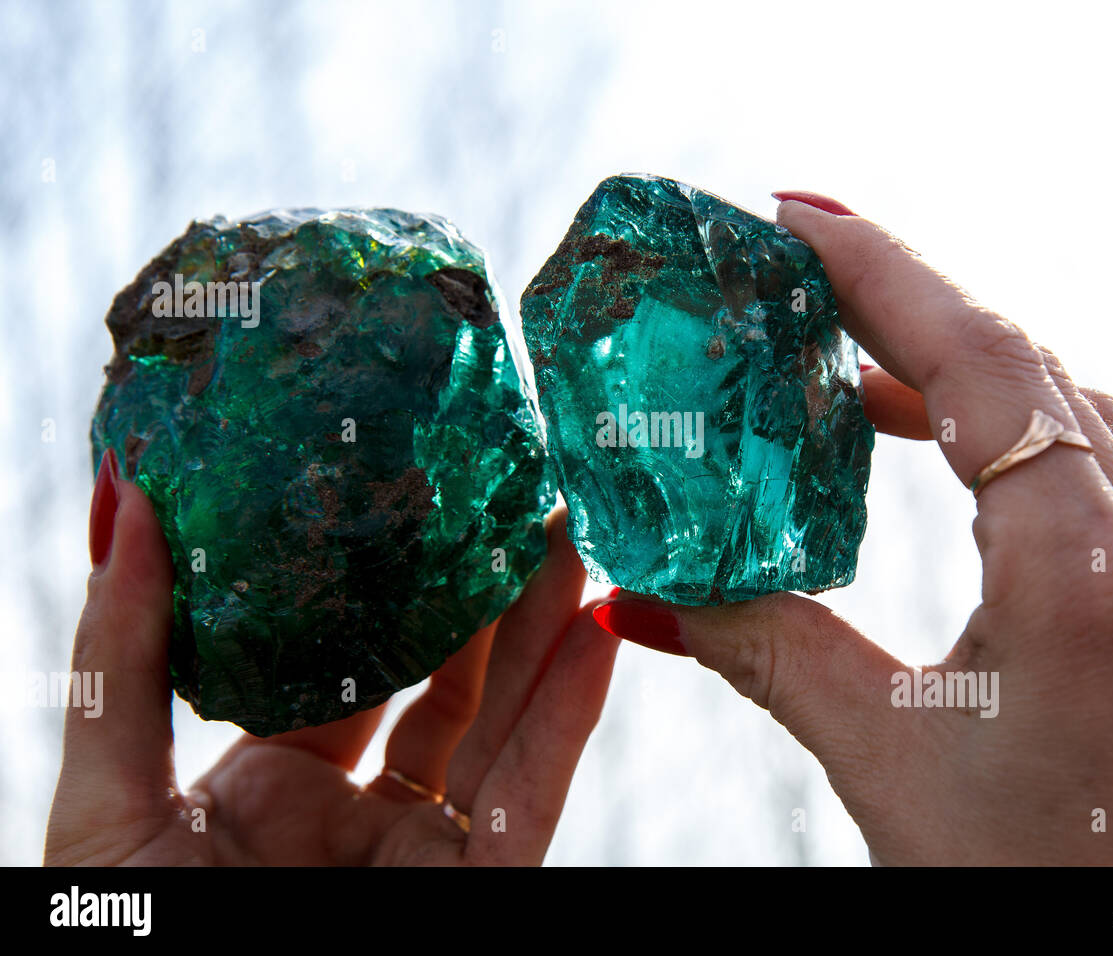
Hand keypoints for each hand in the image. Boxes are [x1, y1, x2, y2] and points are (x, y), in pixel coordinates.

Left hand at [45, 463, 616, 865]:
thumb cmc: (138, 948)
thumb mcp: (105, 800)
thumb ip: (122, 660)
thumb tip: (129, 506)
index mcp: (267, 788)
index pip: (337, 664)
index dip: (374, 585)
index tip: (400, 499)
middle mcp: (355, 814)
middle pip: (438, 682)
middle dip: (478, 594)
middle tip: (506, 498)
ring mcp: (423, 852)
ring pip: (501, 724)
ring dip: (541, 629)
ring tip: (563, 533)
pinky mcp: (481, 889)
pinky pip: (533, 793)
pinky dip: (570, 714)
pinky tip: (594, 630)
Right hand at [594, 192, 1112, 864]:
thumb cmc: (1025, 887)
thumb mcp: (881, 758)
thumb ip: (763, 647)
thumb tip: (649, 587)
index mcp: (1091, 571)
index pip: (979, 359)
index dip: (881, 271)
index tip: (795, 213)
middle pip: (1027, 366)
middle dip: (904, 308)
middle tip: (795, 279)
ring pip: (1077, 410)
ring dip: (961, 374)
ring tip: (847, 369)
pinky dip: (1025, 429)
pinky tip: (963, 449)